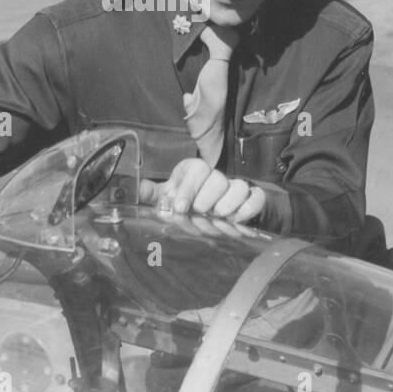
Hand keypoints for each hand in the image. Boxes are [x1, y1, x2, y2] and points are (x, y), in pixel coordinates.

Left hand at [139, 158, 267, 224]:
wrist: (213, 215)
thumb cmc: (186, 204)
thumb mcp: (167, 198)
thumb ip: (152, 195)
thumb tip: (136, 189)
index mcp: (194, 171)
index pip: (197, 169)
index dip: (188, 188)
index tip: (180, 208)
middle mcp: (216, 177)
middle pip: (217, 178)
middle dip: (206, 199)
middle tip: (199, 213)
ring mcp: (235, 188)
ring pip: (239, 187)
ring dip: (227, 205)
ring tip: (217, 218)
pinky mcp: (252, 200)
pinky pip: (256, 198)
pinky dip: (247, 210)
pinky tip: (236, 222)